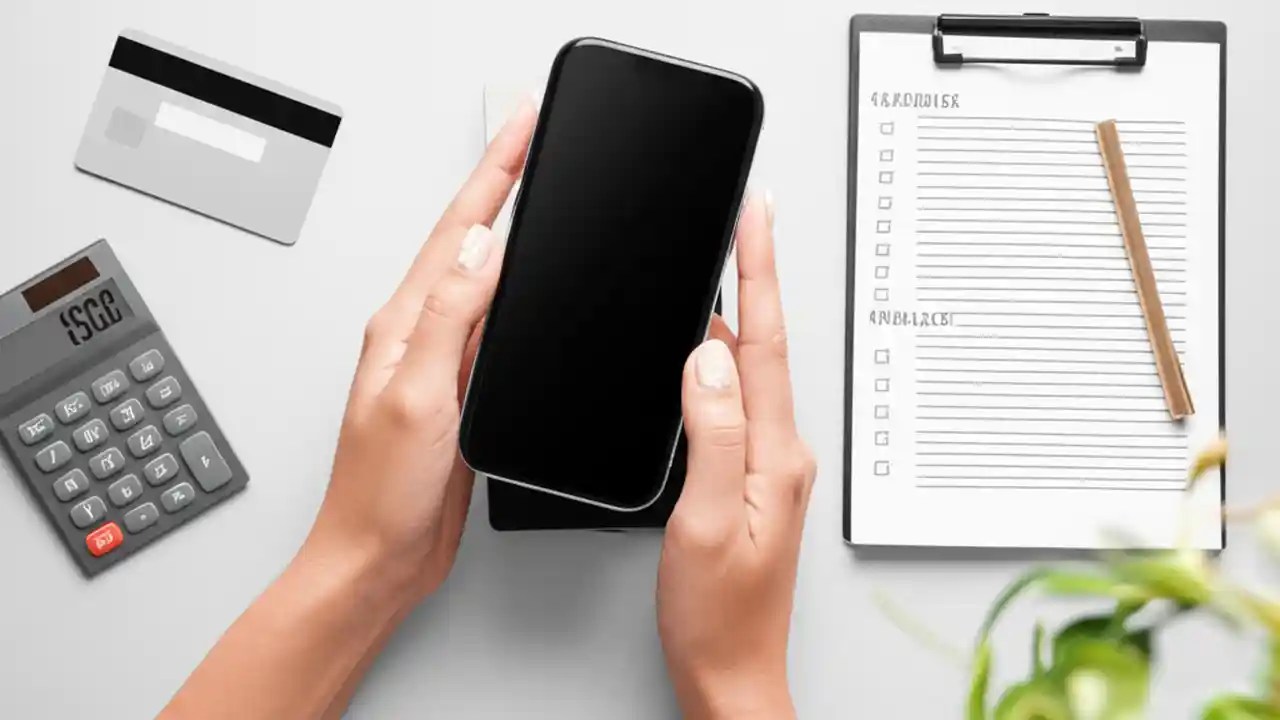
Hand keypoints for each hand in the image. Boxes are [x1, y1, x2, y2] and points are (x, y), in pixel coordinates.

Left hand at [304, 100, 536, 603]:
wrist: (379, 557)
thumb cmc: (381, 491)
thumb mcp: (417, 396)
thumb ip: (450, 318)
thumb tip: (480, 248)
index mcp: (404, 325)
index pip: (456, 231)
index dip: (493, 173)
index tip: (520, 128)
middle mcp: (420, 335)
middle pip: (468, 241)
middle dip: (501, 183)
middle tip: (528, 138)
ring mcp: (441, 362)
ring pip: (483, 280)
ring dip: (508, 230)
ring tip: (530, 188)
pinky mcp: (460, 391)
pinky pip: (494, 326)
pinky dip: (515, 293)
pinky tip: (528, 284)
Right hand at [657, 192, 815, 719]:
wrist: (731, 672)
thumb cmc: (719, 613)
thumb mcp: (708, 520)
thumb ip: (712, 433)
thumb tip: (707, 358)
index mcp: (773, 453)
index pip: (762, 344)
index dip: (757, 273)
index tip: (753, 217)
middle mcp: (779, 452)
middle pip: (760, 346)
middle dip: (750, 277)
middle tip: (739, 221)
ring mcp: (767, 465)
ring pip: (746, 374)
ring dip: (732, 319)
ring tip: (717, 269)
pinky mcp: (750, 480)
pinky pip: (734, 405)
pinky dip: (717, 368)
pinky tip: (699, 356)